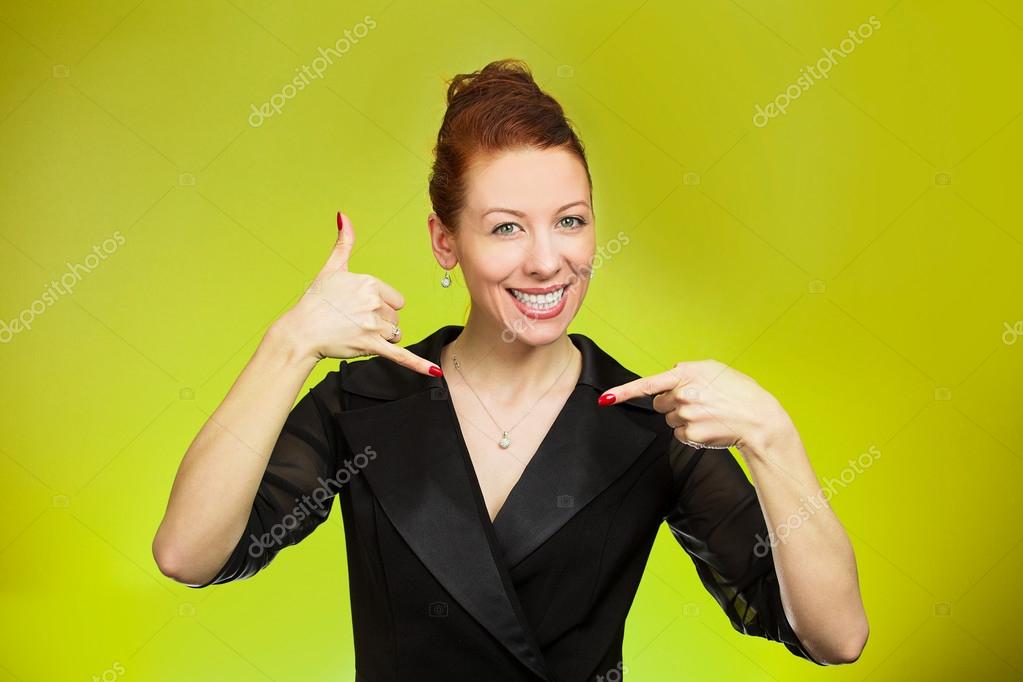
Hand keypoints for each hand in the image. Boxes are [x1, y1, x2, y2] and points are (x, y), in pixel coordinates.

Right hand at [273, 212, 440, 376]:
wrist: (300, 332)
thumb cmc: (315, 302)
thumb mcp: (331, 268)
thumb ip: (343, 243)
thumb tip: (343, 216)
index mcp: (369, 283)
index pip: (395, 299)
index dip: (380, 306)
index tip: (358, 308)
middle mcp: (373, 302)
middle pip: (396, 317)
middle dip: (381, 322)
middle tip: (355, 322)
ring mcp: (372, 325)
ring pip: (396, 333)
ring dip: (383, 338)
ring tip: (357, 334)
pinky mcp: (370, 345)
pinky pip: (400, 355)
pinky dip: (418, 365)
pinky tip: (435, 372)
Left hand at [598, 359, 788, 451]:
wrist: (759, 419)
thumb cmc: (740, 393)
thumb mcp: (715, 370)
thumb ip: (688, 370)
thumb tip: (671, 374)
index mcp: (687, 374)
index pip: (648, 384)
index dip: (624, 393)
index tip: (606, 399)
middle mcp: (683, 394)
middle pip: (660, 403)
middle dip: (673, 403)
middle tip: (698, 402)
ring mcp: (686, 415)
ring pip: (670, 419)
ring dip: (683, 417)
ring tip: (708, 414)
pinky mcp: (691, 433)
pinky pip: (680, 434)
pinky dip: (691, 431)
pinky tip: (709, 425)